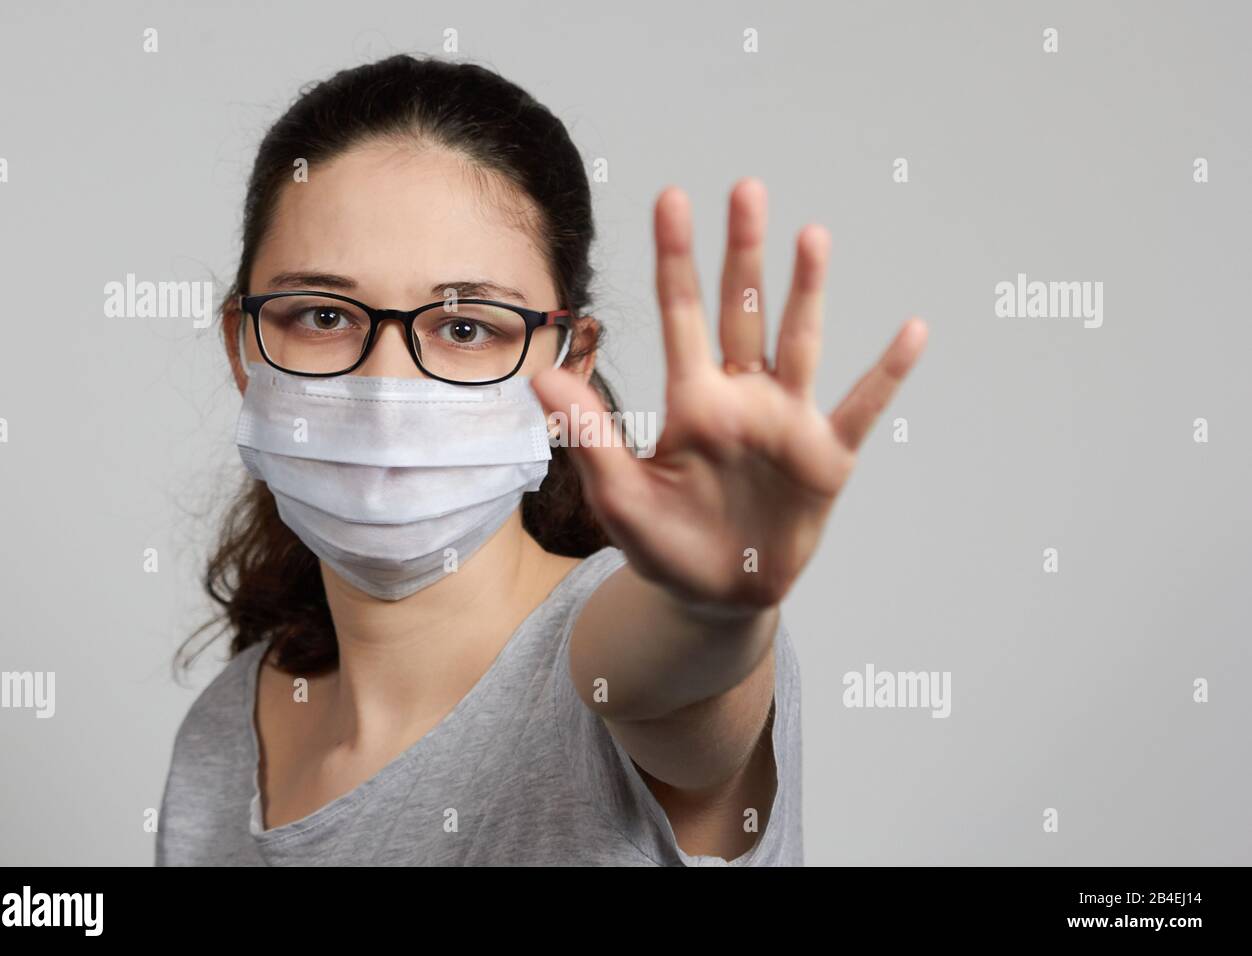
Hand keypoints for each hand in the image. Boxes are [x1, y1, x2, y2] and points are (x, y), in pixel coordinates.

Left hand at [532, 178, 926, 608]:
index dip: (676, 259)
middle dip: (743, 253)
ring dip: (806, 292)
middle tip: (745, 191)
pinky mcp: (826, 458)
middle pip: (743, 312)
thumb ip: (590, 436)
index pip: (681, 315)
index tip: (671, 199)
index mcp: (692, 401)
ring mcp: (787, 423)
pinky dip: (886, 374)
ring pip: (799, 343)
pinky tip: (912, 332)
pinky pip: (861, 408)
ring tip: (811, 237)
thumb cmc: (664, 544)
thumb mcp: (620, 496)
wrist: (717, 596)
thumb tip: (541, 377)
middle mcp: (742, 397)